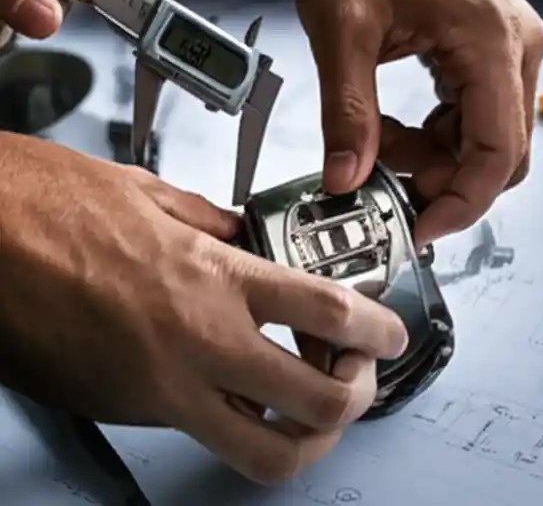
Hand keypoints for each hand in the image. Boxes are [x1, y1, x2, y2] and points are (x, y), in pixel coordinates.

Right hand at [0, 134, 409, 483]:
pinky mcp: (126, 413)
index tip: (391, 333)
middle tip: (356, 376)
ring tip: (309, 405)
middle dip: (357, 397)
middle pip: (318, 402)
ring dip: (304, 437)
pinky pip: (200, 435)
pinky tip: (234, 391)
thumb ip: (217, 227)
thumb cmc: (43, 205)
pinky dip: (234, 425)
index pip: (332, 313)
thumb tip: (251, 241)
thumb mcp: (155, 197)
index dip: (382, 330)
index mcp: (214, 276)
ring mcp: (160, 389)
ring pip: (262, 453)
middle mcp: (197, 341)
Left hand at [292, 0, 542, 245]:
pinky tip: (394, 122)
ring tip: (378, 138)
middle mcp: (517, 47)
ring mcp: (510, 51)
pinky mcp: (494, 56)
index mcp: (490, 39)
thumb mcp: (339, 28)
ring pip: (491, 142)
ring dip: (436, 158)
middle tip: (385, 179)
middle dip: (444, 179)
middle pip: (503, 153)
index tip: (420, 227)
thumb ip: (346, 111)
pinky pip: (478, 120)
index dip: (461, 200)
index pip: (499, 149)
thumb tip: (348, 178)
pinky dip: (438, 137)